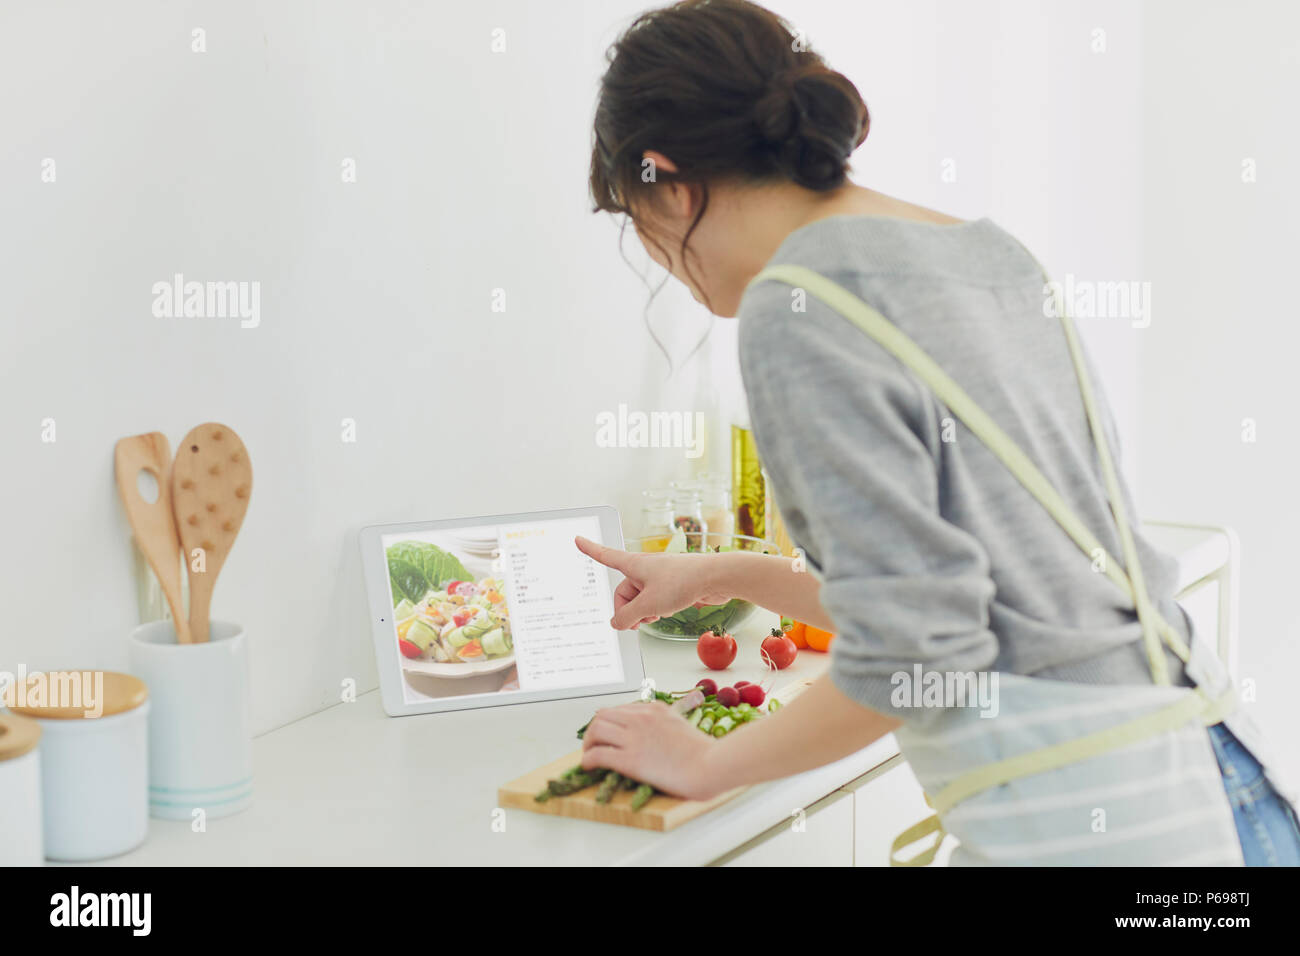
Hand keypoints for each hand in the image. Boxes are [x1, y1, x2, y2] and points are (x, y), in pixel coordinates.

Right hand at [575, 536, 733, 630]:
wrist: (716, 578)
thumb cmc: (684, 582)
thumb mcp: (648, 605)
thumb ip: (627, 616)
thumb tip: (617, 623)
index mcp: (634, 564)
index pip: (606, 555)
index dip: (590, 549)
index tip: (578, 539)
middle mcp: (645, 568)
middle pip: (624, 592)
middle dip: (628, 610)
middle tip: (636, 623)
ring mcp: (659, 577)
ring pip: (640, 599)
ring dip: (644, 612)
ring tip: (656, 615)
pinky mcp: (672, 585)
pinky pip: (654, 601)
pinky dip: (656, 610)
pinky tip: (667, 612)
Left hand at [580, 701, 721, 800]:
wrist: (712, 765)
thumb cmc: (705, 752)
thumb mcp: (684, 724)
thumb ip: (670, 720)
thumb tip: (665, 726)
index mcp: (655, 709)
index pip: (621, 709)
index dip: (610, 723)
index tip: (608, 734)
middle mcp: (641, 718)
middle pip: (602, 715)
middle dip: (594, 730)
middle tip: (594, 744)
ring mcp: (635, 737)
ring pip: (595, 730)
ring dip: (588, 743)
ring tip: (590, 755)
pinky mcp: (630, 759)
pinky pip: (597, 754)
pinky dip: (588, 760)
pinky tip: (589, 767)